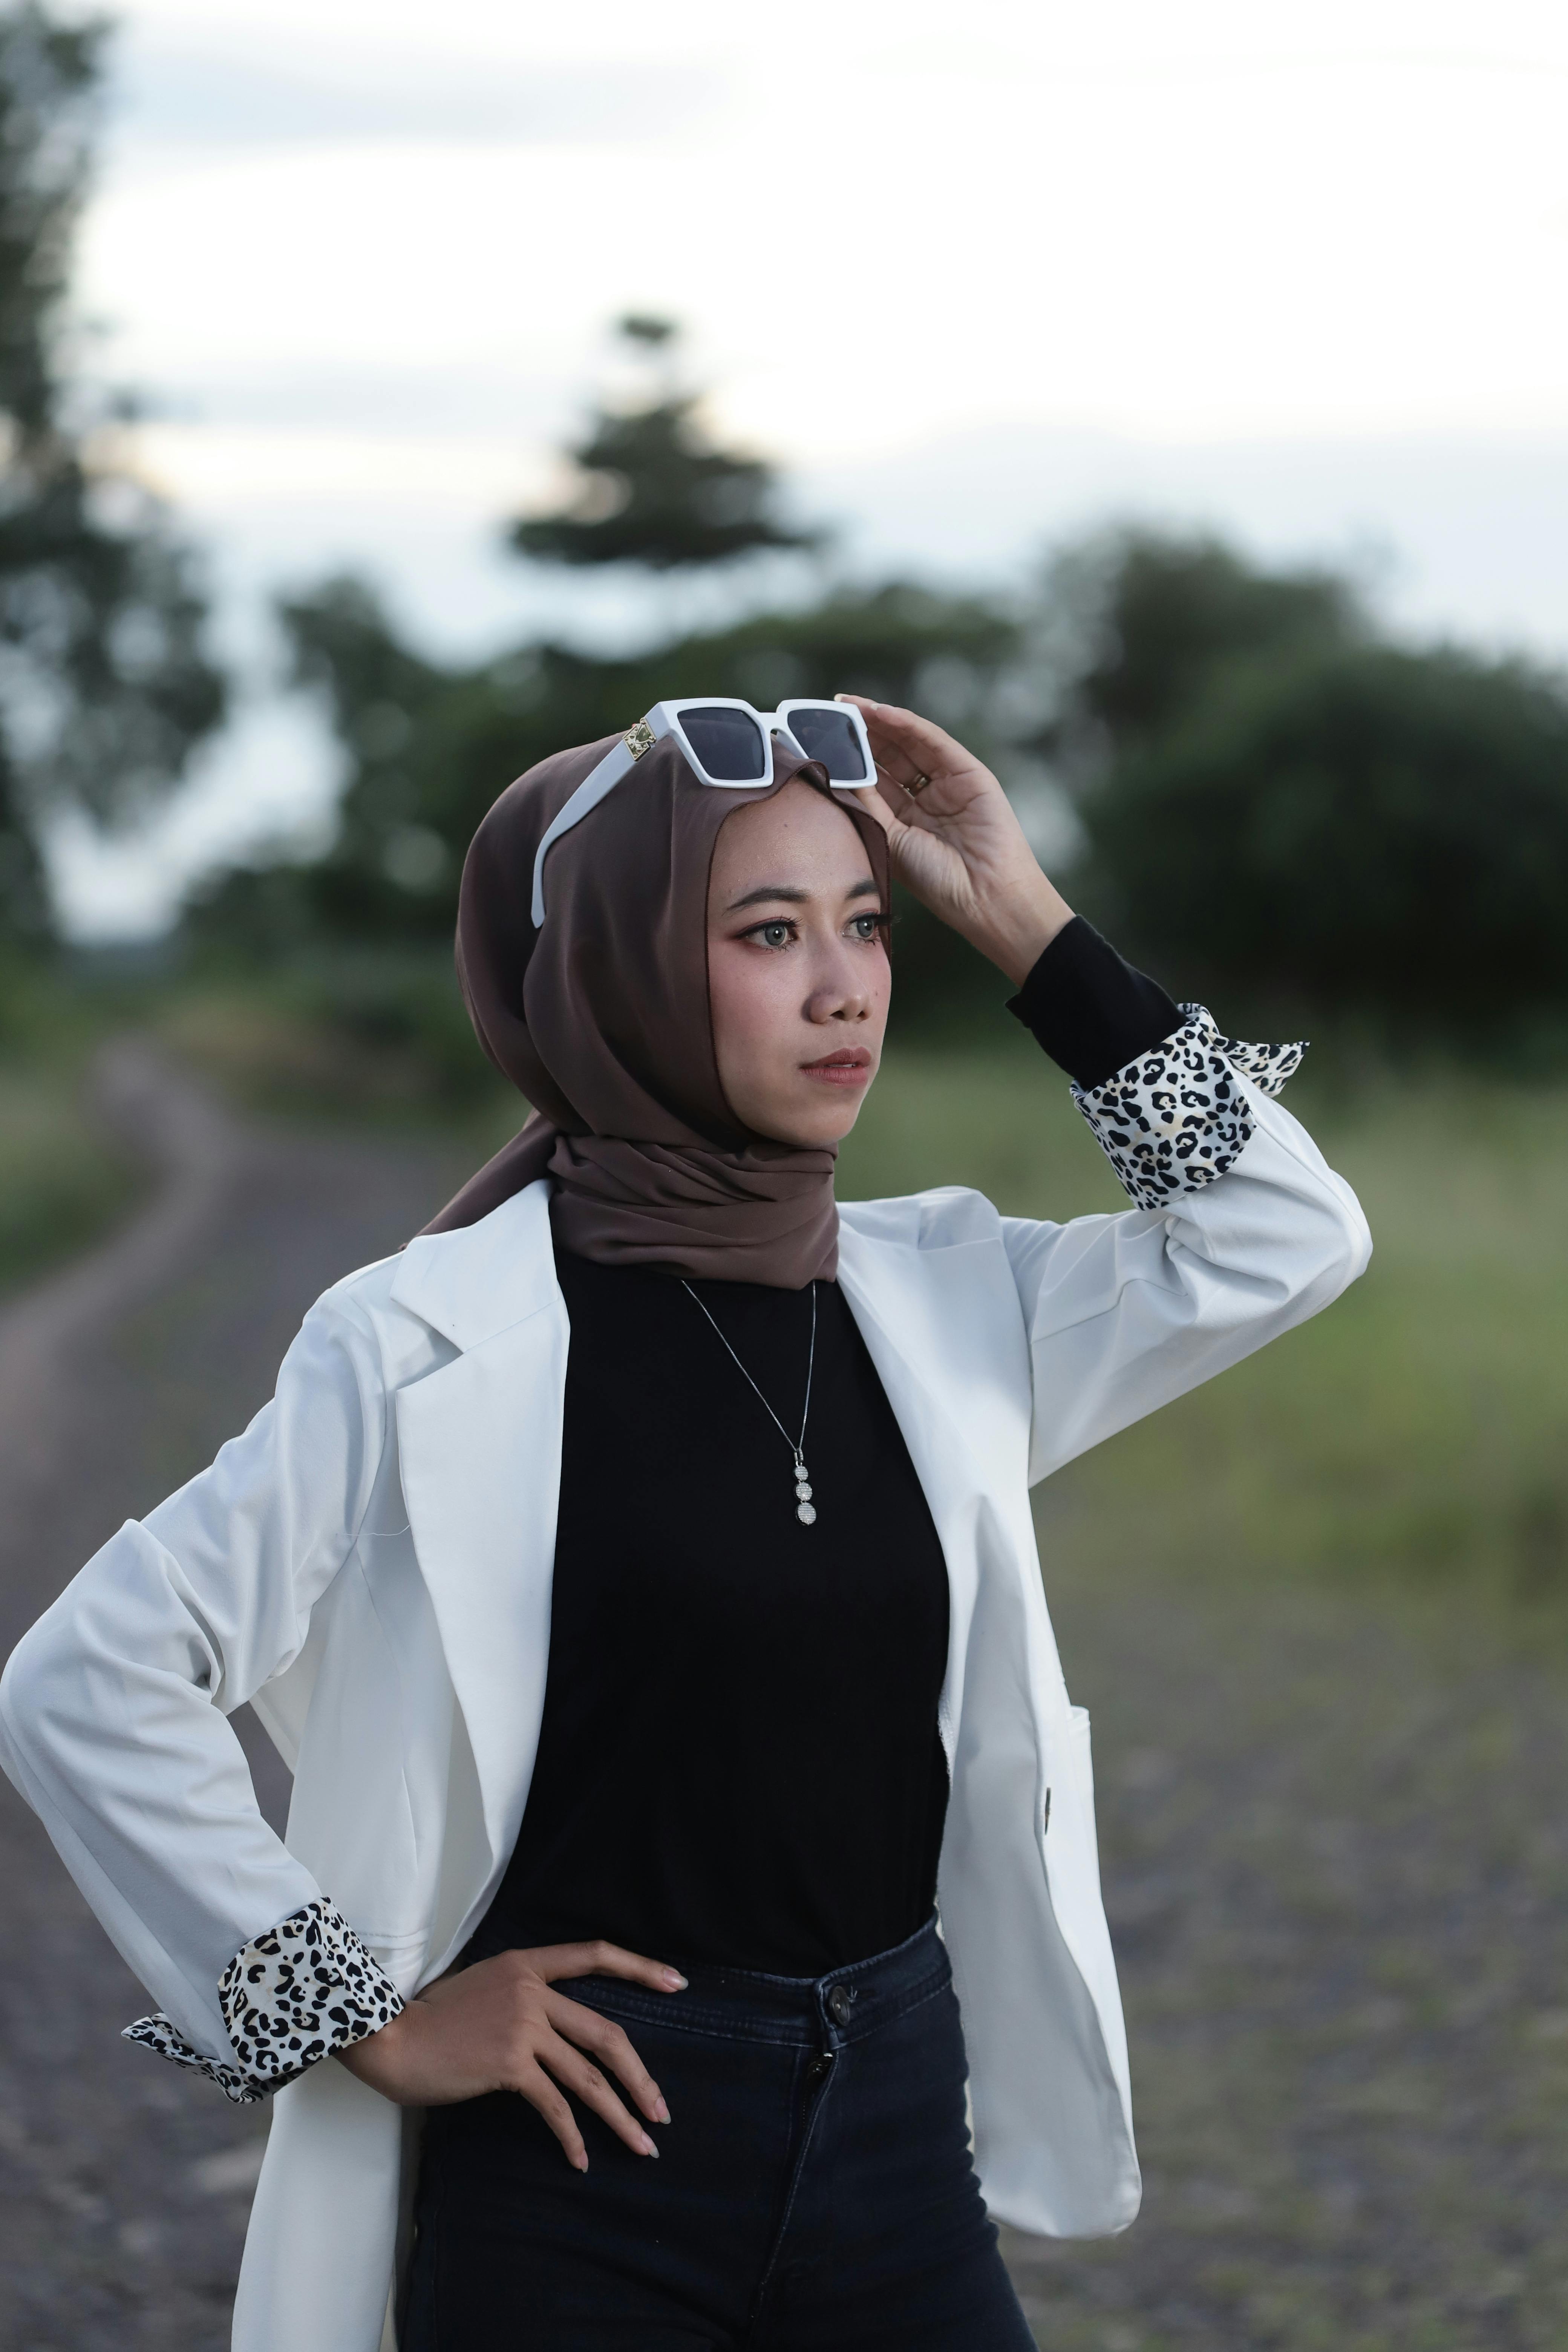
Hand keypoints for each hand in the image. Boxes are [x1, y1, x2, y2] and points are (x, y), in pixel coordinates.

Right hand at [336, 1939, 682, 2171]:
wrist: (391, 2038)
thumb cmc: (431, 2018)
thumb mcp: (483, 1987)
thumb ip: (523, 1997)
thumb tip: (555, 2028)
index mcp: (526, 1964)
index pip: (594, 1955)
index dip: (640, 1968)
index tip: (678, 1982)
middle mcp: (531, 1991)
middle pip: (606, 2033)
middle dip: (640, 2078)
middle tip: (661, 2112)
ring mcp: (522, 2026)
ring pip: (588, 2075)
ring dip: (619, 2115)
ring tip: (641, 2145)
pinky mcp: (509, 2063)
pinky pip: (555, 2104)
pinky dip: (572, 2135)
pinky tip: (582, 2158)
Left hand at [835, 695, 1073, 985]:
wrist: (982, 896)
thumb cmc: (937, 881)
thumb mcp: (889, 838)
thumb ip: (867, 803)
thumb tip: (836, 771)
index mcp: (905, 818)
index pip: (874, 777)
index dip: (850, 758)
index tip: (821, 741)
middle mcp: (926, 796)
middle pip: (889, 754)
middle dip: (861, 733)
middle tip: (831, 713)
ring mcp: (948, 782)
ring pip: (909, 741)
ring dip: (879, 722)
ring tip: (849, 705)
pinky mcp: (968, 772)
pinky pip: (933, 740)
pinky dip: (907, 724)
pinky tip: (881, 712)